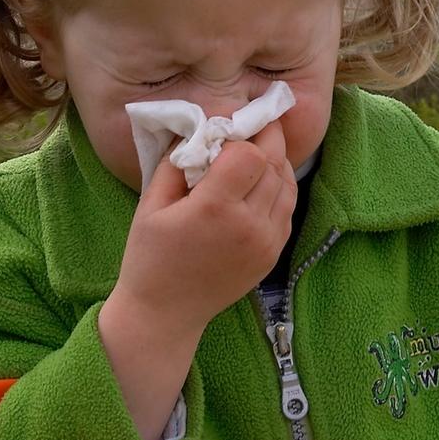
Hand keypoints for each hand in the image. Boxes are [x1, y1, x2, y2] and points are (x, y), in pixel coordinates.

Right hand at [105, 119, 297, 335]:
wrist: (166, 314)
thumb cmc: (150, 257)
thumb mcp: (151, 204)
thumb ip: (177, 161)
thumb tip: (201, 129)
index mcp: (215, 209)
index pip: (251, 154)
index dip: (243, 135)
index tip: (229, 128)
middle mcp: (249, 224)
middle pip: (274, 163)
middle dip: (265, 138)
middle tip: (251, 124)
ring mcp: (266, 242)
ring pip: (287, 183)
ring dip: (275, 162)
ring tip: (256, 151)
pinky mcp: (273, 254)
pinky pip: (288, 208)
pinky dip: (279, 187)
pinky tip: (261, 181)